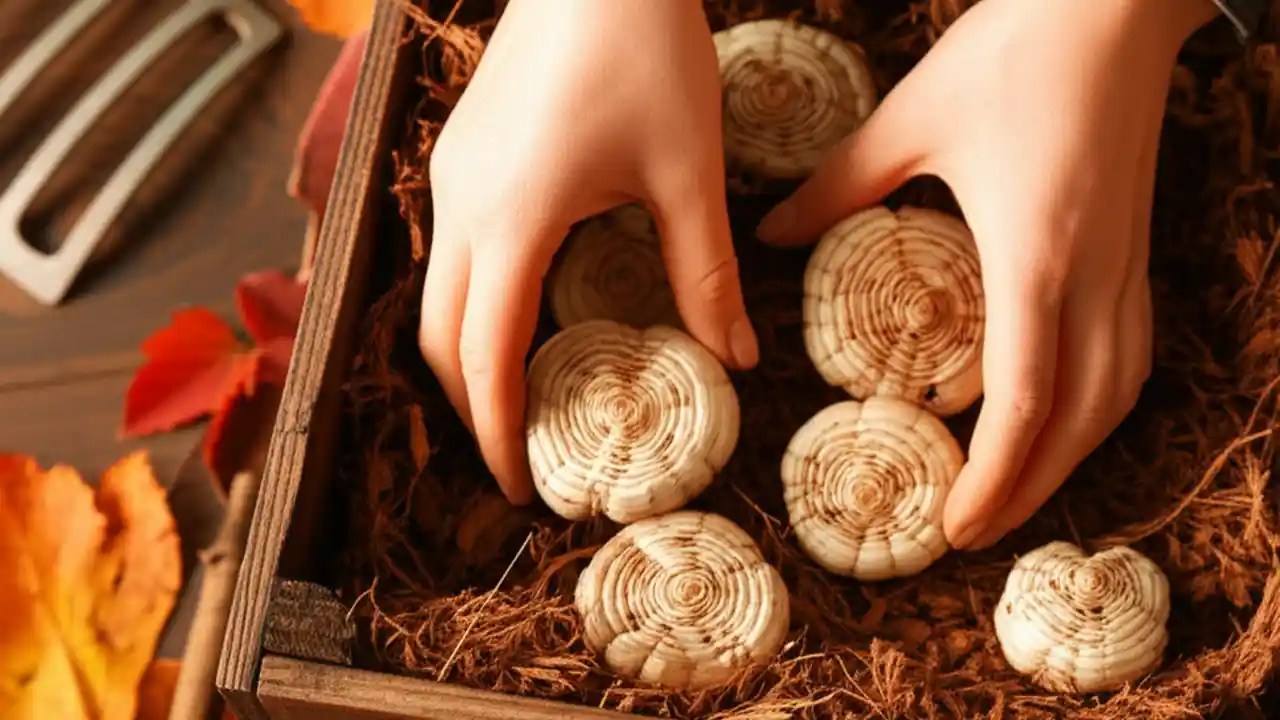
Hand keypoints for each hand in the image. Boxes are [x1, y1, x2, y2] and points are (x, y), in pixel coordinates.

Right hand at [419, 0, 757, 503]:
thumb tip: (737, 360)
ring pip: (436, 296)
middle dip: (473, 409)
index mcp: (512, 221)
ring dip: (468, 358)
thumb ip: (704, 271)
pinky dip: (472, 305)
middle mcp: (462, 206)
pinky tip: (520, 312)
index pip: (487, 357)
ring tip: (519, 399)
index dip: (498, 433)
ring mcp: (451, 175)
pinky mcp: (460, 153)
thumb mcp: (686, 170)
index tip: (519, 490)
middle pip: (441, 340)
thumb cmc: (643, 50)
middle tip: (520, 455)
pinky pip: (449, 252)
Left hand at [757, 0, 1219, 547]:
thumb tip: (772, 235)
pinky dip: (1092, 401)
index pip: (1024, 404)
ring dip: (1068, 455)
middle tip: (972, 533)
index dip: (992, 479)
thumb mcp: (910, 119)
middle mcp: (1092, 275)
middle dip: (1029, 491)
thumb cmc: (1014, 50)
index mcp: (1033, 255)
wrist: (1116, 0)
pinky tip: (1056, 408)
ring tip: (1013, 489)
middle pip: (1078, 423)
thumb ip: (838, 188)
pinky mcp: (1136, 246)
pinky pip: (1128, 351)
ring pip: (1116, 395)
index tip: (953, 527)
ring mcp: (1126, 263)